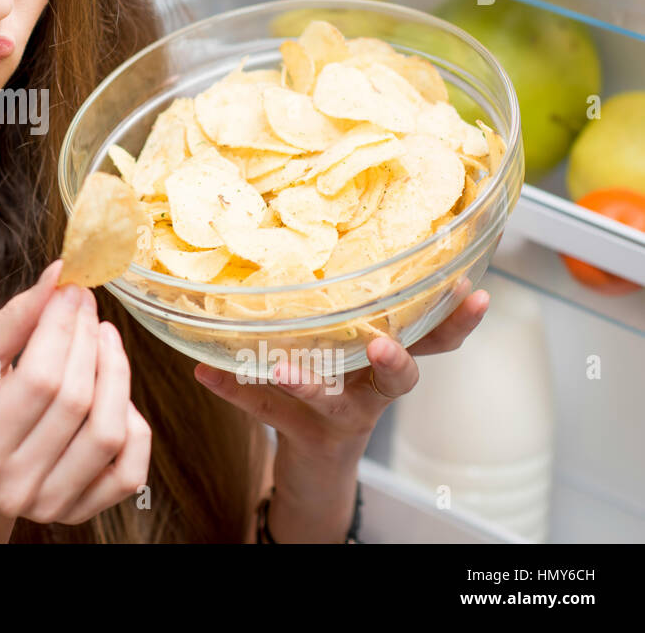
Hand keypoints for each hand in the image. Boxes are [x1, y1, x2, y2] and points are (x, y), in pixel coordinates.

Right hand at [0, 260, 150, 541]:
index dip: (62, 327)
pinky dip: (134, 425)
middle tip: (86, 305)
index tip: (69, 290)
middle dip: (88, 340)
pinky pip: (129, 470)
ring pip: (109, 433)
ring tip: (104, 338)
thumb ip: (11, 322)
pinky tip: (116, 393)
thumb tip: (57, 275)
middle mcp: (14, 485)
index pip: (40, 378)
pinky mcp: (78, 512)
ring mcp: (49, 504)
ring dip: (116, 373)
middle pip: (77, 401)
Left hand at [192, 286, 490, 463]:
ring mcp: (340, 415)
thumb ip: (346, 298)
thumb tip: (315, 222)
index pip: (432, 334)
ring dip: (307, 383)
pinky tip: (206, 373)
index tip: (473, 289)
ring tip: (279, 369)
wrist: (317, 456)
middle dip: (397, 358)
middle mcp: (371, 387)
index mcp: (388, 354)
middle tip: (383, 344)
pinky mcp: (303, 433)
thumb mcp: (346, 339)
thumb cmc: (335, 377)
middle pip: (400, 377)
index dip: (456, 317)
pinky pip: (267, 411)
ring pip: (331, 401)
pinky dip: (235, 391)